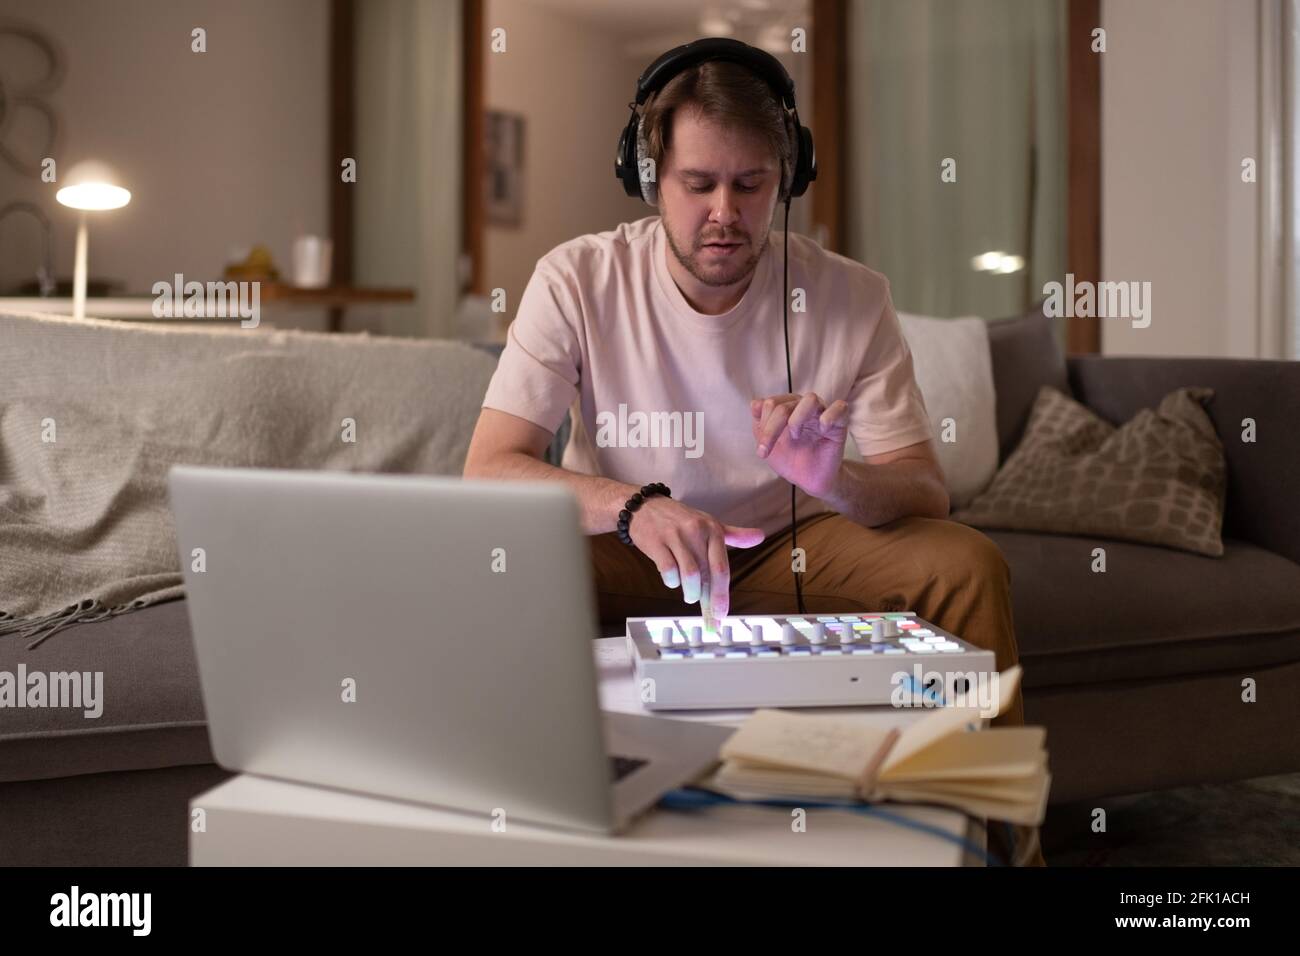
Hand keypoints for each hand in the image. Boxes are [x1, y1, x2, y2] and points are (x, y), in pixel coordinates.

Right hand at [626, 496, 764, 622]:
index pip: (722, 567)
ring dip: (690, 592)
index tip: (722, 615)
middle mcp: (696, 531)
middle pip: (707, 575)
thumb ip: (734, 534)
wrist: (645, 506)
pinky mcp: (656, 542)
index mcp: (712, 529)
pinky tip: (672, 580)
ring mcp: (675, 536)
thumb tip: (759, 537)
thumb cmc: (680, 519)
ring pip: (689, 575)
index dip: (722, 595)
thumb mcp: (709, 523)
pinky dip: (671, 582)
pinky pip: (667, 570)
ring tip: (689, 595)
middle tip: (709, 617)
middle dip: (709, 601)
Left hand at [751, 392, 850, 497]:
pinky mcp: (839, 423)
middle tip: (767, 451)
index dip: (763, 426)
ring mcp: (822, 412)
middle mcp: (803, 406)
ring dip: (797, 419)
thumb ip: (759, 422)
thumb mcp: (767, 443)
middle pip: (784, 405)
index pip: (771, 404)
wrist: (808, 479)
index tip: (762, 450)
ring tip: (796, 436)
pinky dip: (829, 416)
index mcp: (786, 407)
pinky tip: (822, 430)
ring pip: (810, 399)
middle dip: (772, 429)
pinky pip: (840, 408)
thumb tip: (756, 403)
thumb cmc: (789, 458)